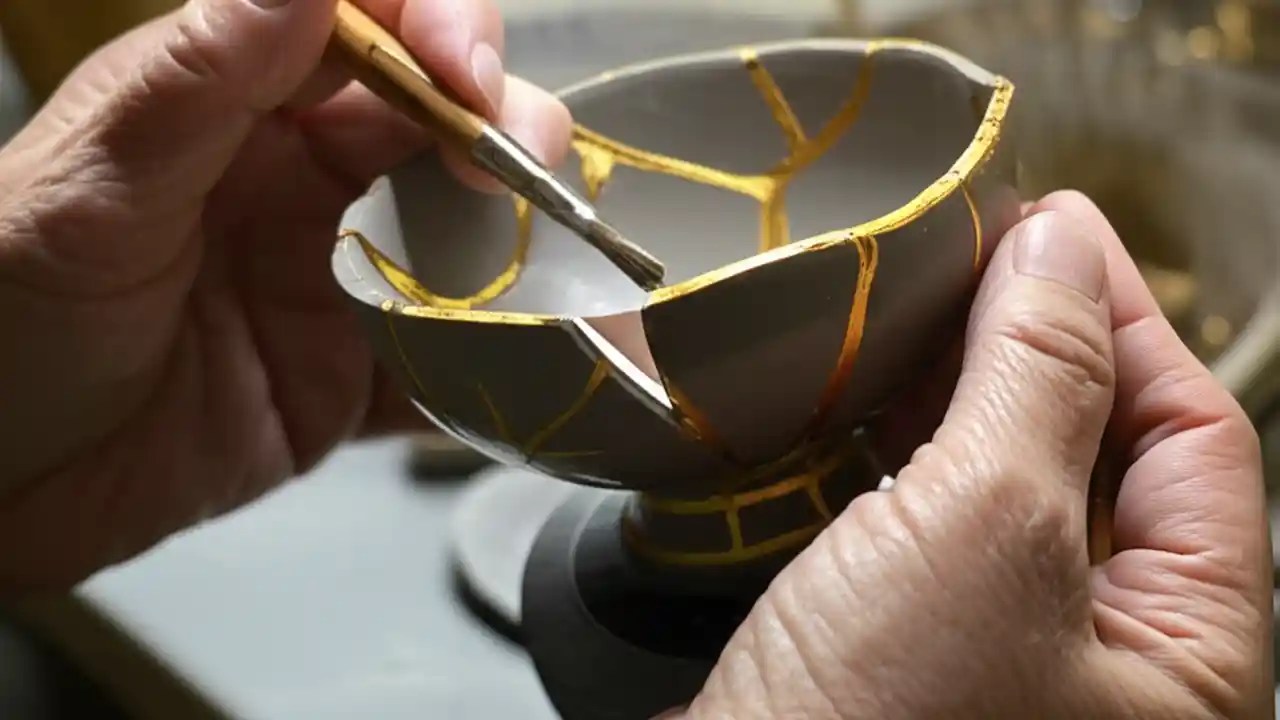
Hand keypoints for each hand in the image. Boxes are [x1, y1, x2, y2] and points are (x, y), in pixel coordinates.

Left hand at [0, 0, 569, 588]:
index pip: (372, 29)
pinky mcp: (354, 384)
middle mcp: (309, 182)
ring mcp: (343, 284)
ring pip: (471, 247)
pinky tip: (555, 388)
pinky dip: (508, 382)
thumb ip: (197, 84)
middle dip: (513, 143)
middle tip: (535, 188)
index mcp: (242, 106)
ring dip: (534, 262)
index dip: (444, 30)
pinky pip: (452, 372)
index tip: (473, 79)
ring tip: (582, 296)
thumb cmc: (4, 320)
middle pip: (449, 131)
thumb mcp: (87, 194)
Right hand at [679, 192, 1272, 717]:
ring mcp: (997, 651)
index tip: (1054, 226)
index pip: (1191, 439)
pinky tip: (860, 394)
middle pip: (1100, 452)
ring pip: (1002, 480)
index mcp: (1189, 658)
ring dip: (962, 385)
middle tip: (977, 246)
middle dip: (1040, 341)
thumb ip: (1041, 377)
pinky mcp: (905, 644)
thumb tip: (1061, 249)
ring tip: (914, 299)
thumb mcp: (988, 531)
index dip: (1128, 315)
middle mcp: (1104, 659)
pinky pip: (926, 521)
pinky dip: (898, 446)